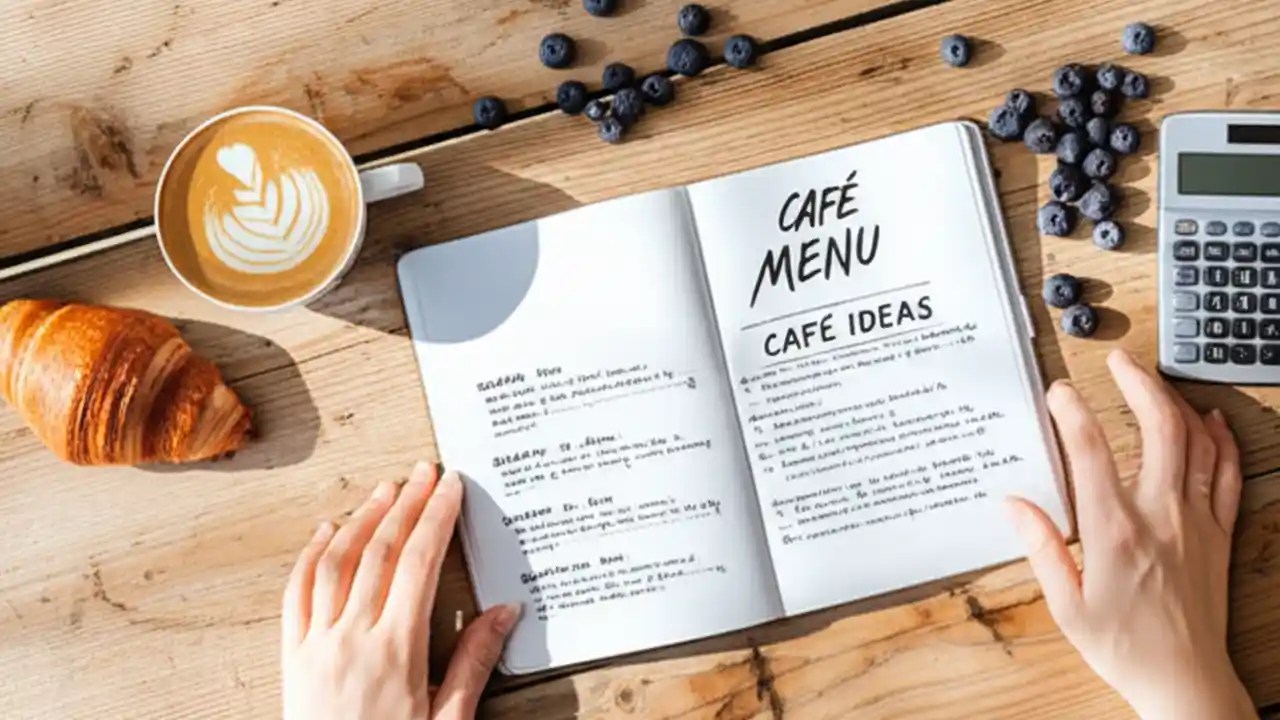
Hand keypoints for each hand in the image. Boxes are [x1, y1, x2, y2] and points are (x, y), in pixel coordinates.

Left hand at [282, 463, 518, 719]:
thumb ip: (474, 663)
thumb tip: (505, 612)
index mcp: (395, 652)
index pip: (418, 565)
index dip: (436, 518)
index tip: (451, 487)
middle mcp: (351, 639)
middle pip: (379, 552)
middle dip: (405, 504)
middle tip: (424, 472)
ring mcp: (316, 645)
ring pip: (335, 563)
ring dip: (362, 519)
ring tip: (385, 490)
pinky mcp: (293, 656)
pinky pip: (297, 592)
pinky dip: (312, 555)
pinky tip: (328, 532)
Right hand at [1006, 350, 1255, 719]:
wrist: (1185, 682)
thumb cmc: (1122, 648)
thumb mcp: (1064, 605)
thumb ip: (1040, 547)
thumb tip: (1015, 504)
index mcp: (1113, 532)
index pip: (1091, 452)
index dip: (1072, 412)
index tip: (1058, 392)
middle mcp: (1160, 517)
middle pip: (1158, 428)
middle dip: (1138, 383)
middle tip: (1118, 360)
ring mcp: (1196, 522)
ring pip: (1196, 442)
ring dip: (1175, 402)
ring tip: (1153, 380)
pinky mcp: (1219, 535)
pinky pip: (1228, 474)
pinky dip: (1221, 441)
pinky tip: (1209, 421)